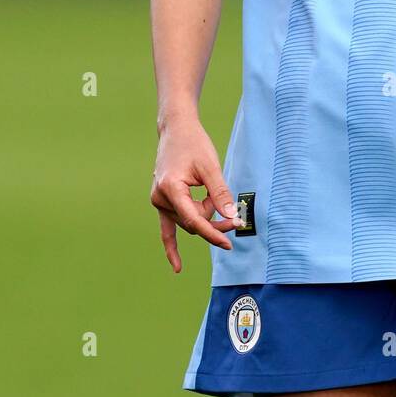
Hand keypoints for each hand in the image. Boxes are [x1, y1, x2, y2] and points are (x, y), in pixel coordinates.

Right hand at [150, 118, 239, 272]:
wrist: (176, 130)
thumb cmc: (194, 144)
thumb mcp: (210, 166)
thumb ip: (220, 193)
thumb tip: (232, 216)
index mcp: (171, 189)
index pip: (194, 220)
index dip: (214, 232)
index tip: (229, 243)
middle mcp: (160, 198)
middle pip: (193, 223)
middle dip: (214, 221)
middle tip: (237, 218)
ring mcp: (159, 201)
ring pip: (188, 222)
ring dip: (203, 214)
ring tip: (210, 190)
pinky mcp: (162, 202)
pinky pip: (167, 228)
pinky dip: (172, 246)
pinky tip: (177, 266)